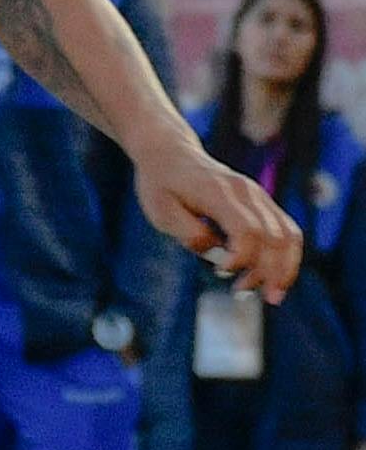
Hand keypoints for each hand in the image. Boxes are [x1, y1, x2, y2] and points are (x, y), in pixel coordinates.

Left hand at [133, 130, 302, 302]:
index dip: (242, 258)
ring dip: (284, 269)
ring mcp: (258, 196)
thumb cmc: (162, 184)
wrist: (171, 153)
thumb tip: (216, 254)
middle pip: (273, 236)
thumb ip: (189, 233)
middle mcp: (247, 192)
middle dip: (266, 272)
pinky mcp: (262, 203)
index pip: (247, 230)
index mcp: (220, 193)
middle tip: (243, 293)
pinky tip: (276, 279)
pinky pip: (287, 231)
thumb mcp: (161, 211)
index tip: (221, 272)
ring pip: (288, 235)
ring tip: (271, 296)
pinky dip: (287, 258)